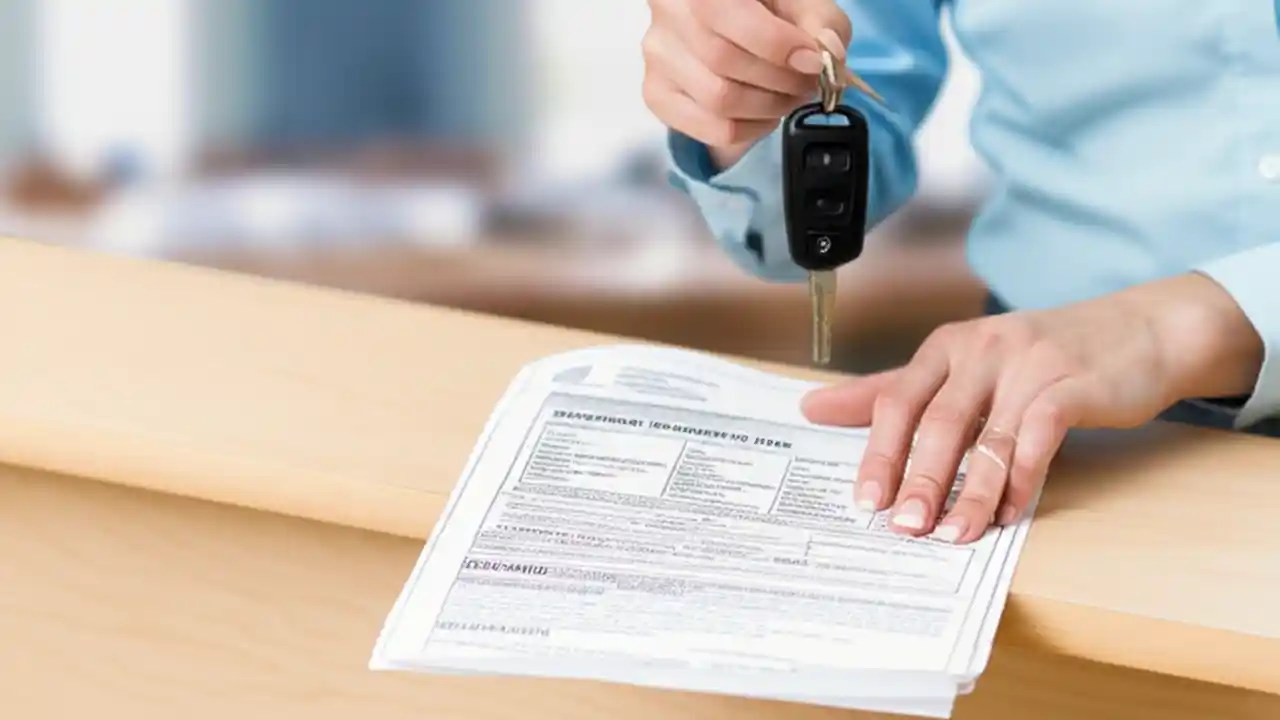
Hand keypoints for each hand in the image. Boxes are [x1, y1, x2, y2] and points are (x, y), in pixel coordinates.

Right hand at [642, 0, 852, 169]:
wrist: (731, 29)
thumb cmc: (766, 10)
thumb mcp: (800, 2)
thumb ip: (819, 20)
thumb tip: (825, 52)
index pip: (732, 17)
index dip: (779, 46)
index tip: (812, 61)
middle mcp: (668, 13)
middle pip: (724, 60)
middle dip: (779, 80)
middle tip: (806, 83)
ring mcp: (658, 56)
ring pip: (718, 99)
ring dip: (768, 108)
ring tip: (788, 97)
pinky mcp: (658, 94)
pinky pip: (710, 129)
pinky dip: (750, 130)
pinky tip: (763, 115)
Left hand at [800, 274, 1262, 543]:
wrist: (1140, 331)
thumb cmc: (1040, 357)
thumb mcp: (963, 366)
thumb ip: (895, 390)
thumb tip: (813, 407)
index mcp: (947, 346)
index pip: (898, 401)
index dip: (878, 453)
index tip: (865, 501)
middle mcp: (983, 349)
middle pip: (938, 422)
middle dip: (918, 481)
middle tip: (903, 527)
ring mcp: (1030, 364)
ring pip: (990, 438)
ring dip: (970, 494)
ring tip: (952, 535)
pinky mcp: (1075, 383)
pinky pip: (1040, 437)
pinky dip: (1022, 480)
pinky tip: (1009, 512)